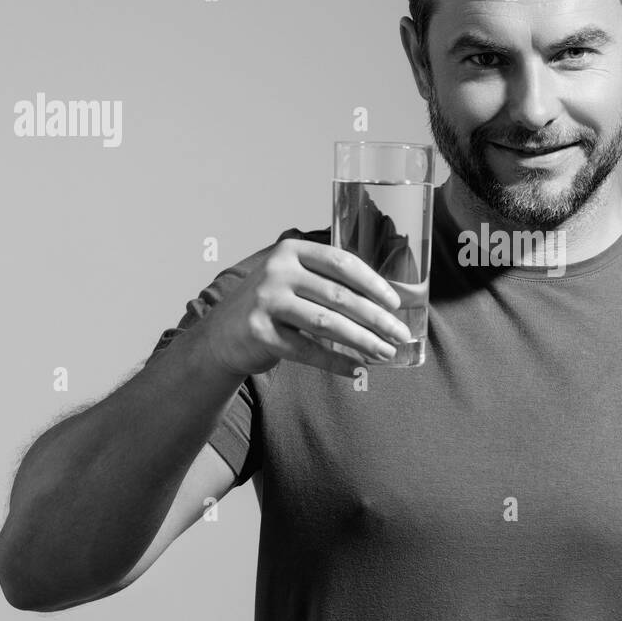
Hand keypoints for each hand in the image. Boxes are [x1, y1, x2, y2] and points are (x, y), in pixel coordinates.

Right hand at [199, 238, 413, 377]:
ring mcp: (266, 301)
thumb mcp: (293, 279)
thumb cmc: (271, 305)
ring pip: (327, 323)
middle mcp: (277, 271)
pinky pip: (308, 350)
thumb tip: (384, 300)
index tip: (396, 303)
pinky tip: (356, 370)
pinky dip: (336, 362)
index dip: (373, 283)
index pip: (342, 262)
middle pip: (339, 296)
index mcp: (291, 251)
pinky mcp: (260, 333)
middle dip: (376, 318)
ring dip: (362, 341)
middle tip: (399, 335)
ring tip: (385, 353)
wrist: (221, 335)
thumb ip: (327, 279)